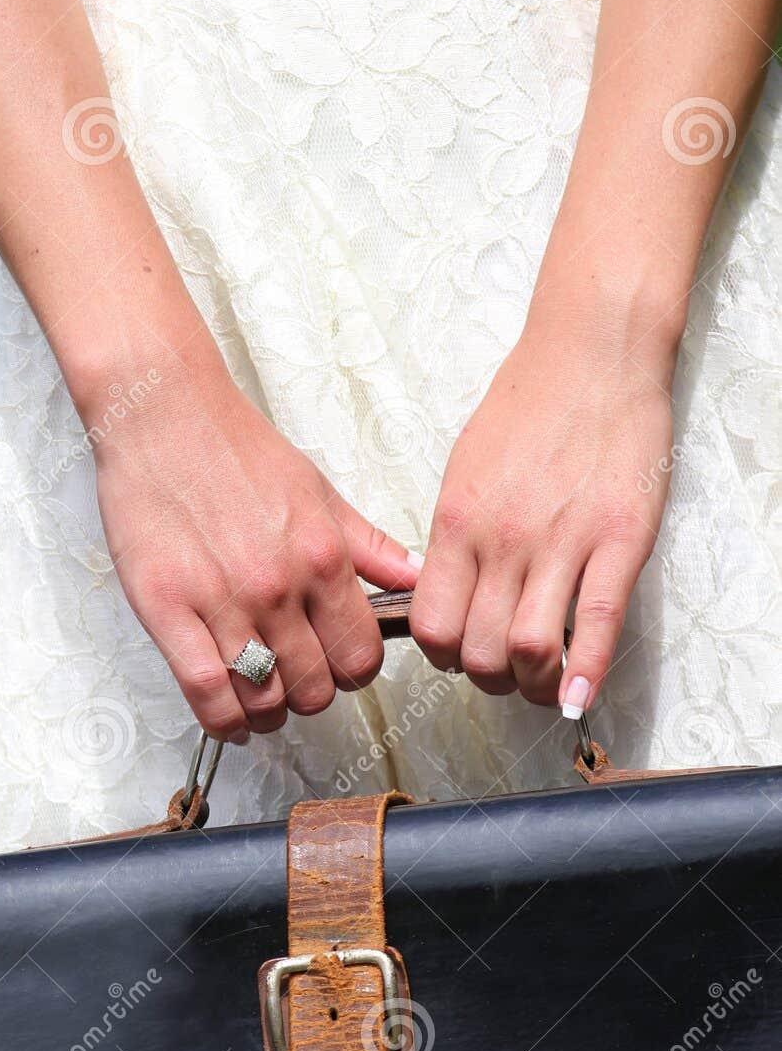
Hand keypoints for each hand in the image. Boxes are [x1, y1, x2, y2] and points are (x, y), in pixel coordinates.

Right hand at [91, 368, 421, 740]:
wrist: (164, 415)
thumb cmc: (236, 449)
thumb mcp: (320, 493)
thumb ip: (370, 547)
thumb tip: (417, 580)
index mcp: (322, 558)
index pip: (361, 657)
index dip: (353, 674)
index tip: (337, 668)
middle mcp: (278, 586)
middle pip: (315, 689)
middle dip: (309, 694)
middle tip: (295, 680)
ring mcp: (222, 601)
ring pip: (263, 699)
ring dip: (266, 712)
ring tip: (260, 699)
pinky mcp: (167, 609)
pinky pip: (205, 693)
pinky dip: (222, 719)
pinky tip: (228, 715)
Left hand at [409, 324, 675, 714]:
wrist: (592, 353)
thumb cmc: (529, 403)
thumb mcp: (464, 467)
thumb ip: (454, 533)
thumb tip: (441, 588)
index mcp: (458, 521)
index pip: (431, 623)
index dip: (442, 656)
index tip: (457, 655)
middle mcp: (503, 539)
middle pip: (478, 649)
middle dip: (487, 678)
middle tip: (503, 671)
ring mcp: (563, 542)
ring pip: (531, 649)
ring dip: (532, 685)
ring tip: (541, 682)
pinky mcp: (618, 540)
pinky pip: (598, 624)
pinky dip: (586, 673)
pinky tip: (577, 696)